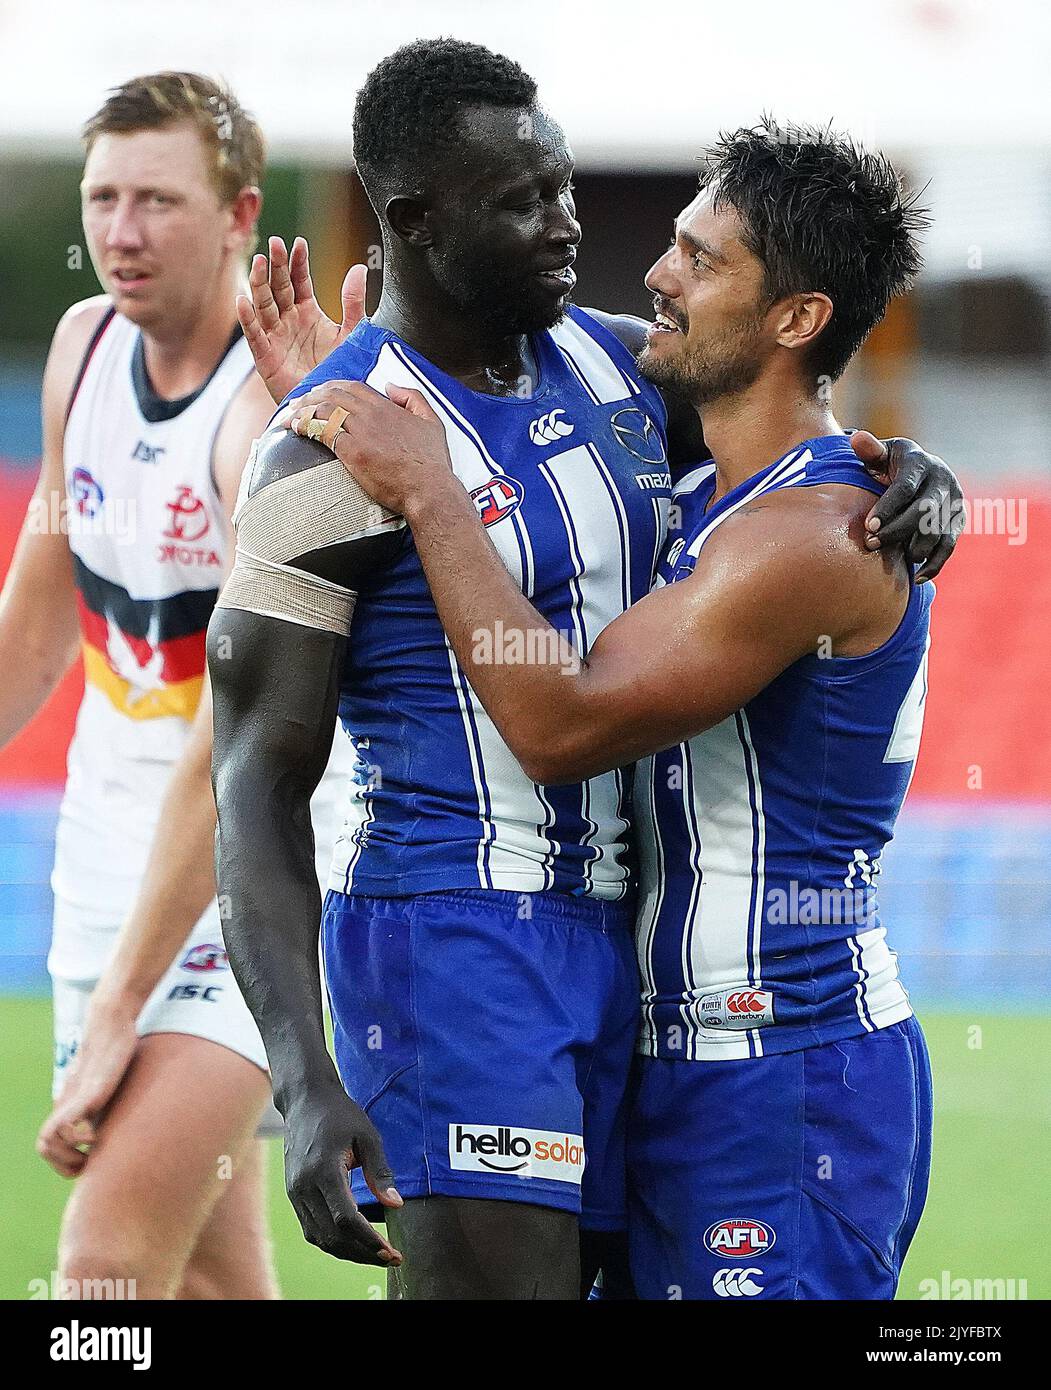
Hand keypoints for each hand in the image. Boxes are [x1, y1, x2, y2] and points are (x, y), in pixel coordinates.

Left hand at [36, 989, 139, 1176]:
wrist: (111, 1021)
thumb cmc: (115, 1050)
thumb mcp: (109, 1081)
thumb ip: (105, 1100)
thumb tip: (118, 1116)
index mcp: (69, 1105)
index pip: (48, 1145)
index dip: (63, 1160)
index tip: (88, 1160)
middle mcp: (66, 1104)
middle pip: (43, 1146)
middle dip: (63, 1163)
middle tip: (87, 1162)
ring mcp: (75, 1099)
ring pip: (47, 1140)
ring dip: (67, 1155)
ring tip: (90, 1150)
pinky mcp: (88, 1092)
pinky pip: (67, 1124)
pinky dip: (77, 1139)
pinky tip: (96, 1136)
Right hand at [237, 236, 366, 404]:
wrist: (328, 404)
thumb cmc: (336, 371)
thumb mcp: (350, 334)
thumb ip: (353, 302)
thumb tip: (358, 270)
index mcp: (307, 312)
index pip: (299, 280)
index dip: (298, 262)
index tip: (299, 244)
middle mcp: (288, 320)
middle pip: (278, 287)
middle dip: (276, 265)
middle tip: (276, 244)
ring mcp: (275, 336)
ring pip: (263, 305)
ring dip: (259, 284)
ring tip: (260, 263)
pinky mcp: (266, 356)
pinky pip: (255, 336)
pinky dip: (248, 319)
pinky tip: (243, 302)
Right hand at [283, 1084, 403, 1265]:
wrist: (305, 1100)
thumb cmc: (339, 1114)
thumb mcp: (367, 1136)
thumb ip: (380, 1172)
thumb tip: (395, 1205)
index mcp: (323, 1170)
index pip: (346, 1219)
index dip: (369, 1241)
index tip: (391, 1252)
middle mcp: (304, 1186)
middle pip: (332, 1235)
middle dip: (363, 1253)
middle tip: (390, 1258)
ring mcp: (295, 1192)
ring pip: (319, 1237)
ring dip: (348, 1251)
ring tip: (375, 1254)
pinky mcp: (294, 1194)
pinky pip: (312, 1227)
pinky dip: (333, 1240)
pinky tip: (355, 1239)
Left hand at [285, 381, 452, 517]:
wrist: (428, 489)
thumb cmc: (432, 463)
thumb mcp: (432, 421)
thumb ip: (412, 397)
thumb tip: (390, 386)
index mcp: (387, 407)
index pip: (352, 387)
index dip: (331, 387)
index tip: (319, 393)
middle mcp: (371, 415)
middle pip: (332, 395)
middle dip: (310, 397)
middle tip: (296, 405)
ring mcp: (361, 433)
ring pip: (323, 411)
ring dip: (302, 411)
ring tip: (289, 417)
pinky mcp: (352, 453)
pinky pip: (323, 433)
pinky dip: (306, 428)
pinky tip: (296, 430)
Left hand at [852, 432, 964, 580]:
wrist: (919, 471)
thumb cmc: (889, 465)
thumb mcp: (880, 455)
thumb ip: (868, 451)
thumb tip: (856, 438)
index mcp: (921, 463)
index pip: (905, 488)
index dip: (887, 508)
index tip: (868, 526)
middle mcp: (942, 480)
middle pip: (923, 512)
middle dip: (896, 530)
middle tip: (871, 544)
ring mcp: (954, 501)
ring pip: (938, 530)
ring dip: (916, 548)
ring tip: (893, 559)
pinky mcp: (958, 520)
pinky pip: (950, 545)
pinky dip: (936, 563)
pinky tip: (918, 577)